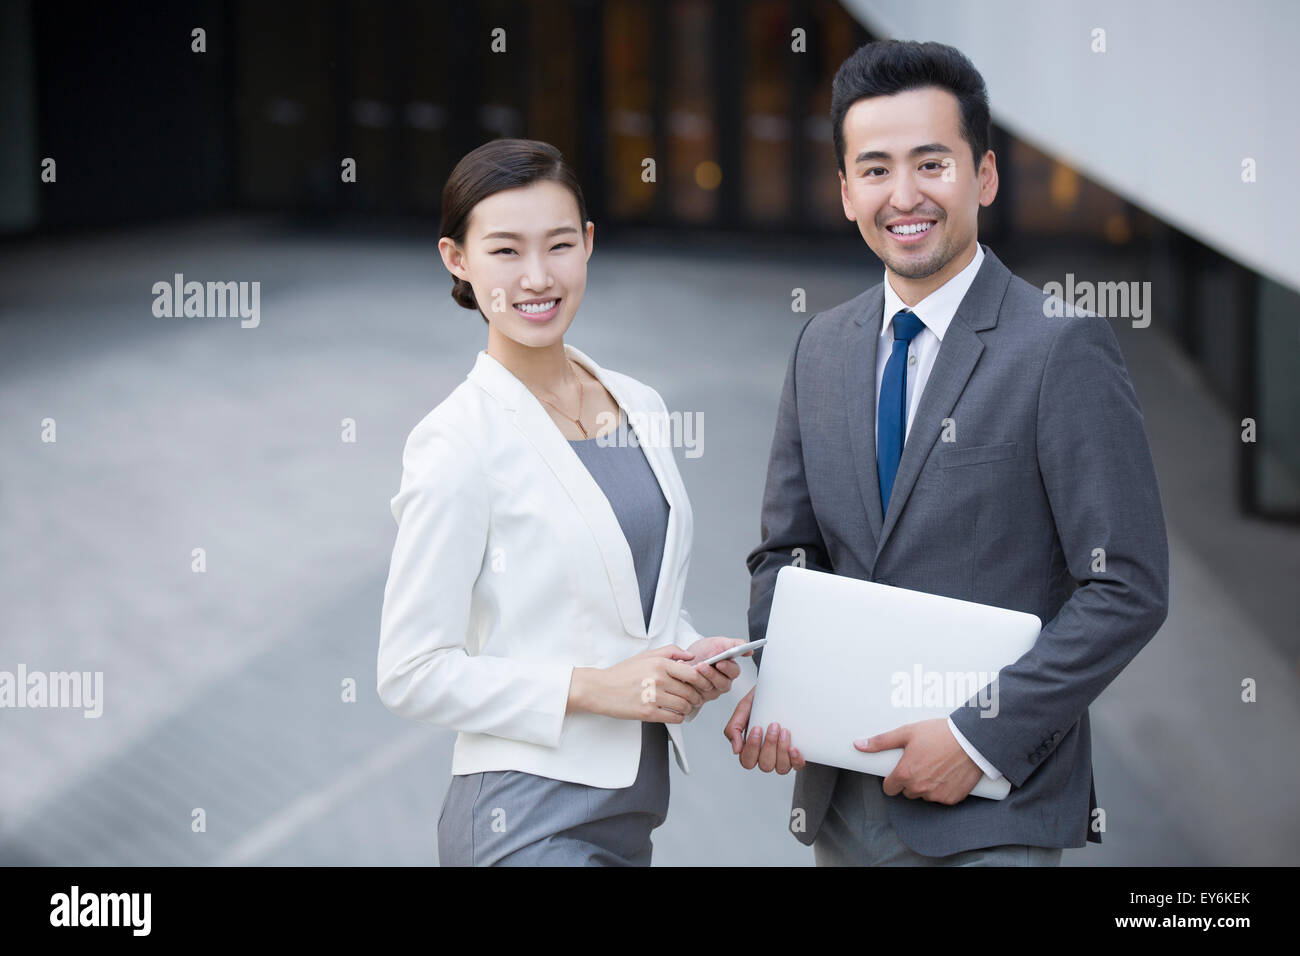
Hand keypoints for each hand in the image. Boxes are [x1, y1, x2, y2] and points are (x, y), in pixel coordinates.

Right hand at [573, 644, 714, 722]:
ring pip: (684, 706)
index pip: (693, 674)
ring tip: (684, 705)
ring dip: (688, 707)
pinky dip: (678, 717)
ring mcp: (653, 697)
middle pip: (691, 692)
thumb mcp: (645, 655)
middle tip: (694, 698)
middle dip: (696, 697)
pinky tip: (674, 713)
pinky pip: (674, 718)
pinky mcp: (647, 713)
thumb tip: (690, 656)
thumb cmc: (622, 673)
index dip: (702, 681)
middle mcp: (658, 679)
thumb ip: (670, 651)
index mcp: (659, 664)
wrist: (600, 689)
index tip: (702, 685)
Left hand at [683, 636, 745, 702]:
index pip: (734, 672)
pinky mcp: (700, 697)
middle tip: (703, 665)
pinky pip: (697, 694)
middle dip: (712, 674)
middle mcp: (722, 682)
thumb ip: (734, 644)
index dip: (728, 668)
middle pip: (723, 683)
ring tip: (693, 668)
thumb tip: (747, 647)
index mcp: (729, 669)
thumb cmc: (703, 652)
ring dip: (701, 678)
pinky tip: (685, 674)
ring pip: (710, 689)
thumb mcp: (718, 643)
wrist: (686, 658)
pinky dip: (690, 683)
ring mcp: (711, 690)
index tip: (720, 662)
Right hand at [723, 687, 805, 773]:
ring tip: (785, 731)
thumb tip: (736, 750)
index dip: (752, 748)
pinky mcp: (795, 754)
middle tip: (774, 725)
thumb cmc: (760, 701)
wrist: (781, 689)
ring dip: (782, 750)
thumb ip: (733, 728)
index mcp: (750, 748)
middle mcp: (765, 756)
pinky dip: (795, 759)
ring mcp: (781, 757)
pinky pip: (796, 766)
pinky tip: (794, 748)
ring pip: (780, 768)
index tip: (757, 727)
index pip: (747, 761)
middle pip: (765, 765)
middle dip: (769, 745)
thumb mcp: (743, 709)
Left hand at [855, 718, 981, 804]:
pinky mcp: (951, 799)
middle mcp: (919, 788)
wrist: (971, 740)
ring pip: (924, 796)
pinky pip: (941, 798)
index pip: (889, 788)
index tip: (901, 770)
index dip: (893, 779)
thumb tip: (859, 745)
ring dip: (926, 785)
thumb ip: (881, 741)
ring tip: (936, 766)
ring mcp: (936, 795)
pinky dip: (942, 789)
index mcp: (905, 773)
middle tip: (921, 763)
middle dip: (910, 781)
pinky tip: (947, 774)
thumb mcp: (907, 732)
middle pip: (907, 792)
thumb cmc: (939, 734)